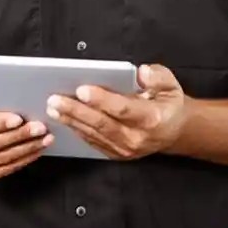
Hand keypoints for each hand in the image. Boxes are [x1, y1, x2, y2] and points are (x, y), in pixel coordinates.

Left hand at [46, 63, 187, 160]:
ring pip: (94, 133)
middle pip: (102, 123)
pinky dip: (77, 130)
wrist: (174, 131)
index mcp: (151, 118)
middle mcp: (137, 137)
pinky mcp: (116, 154)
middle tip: (55, 99)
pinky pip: (93, 141)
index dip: (101, 100)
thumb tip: (142, 73)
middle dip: (76, 110)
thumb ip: (157, 77)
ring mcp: (126, 149)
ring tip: (53, 107)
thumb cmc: (168, 104)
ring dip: (71, 120)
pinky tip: (63, 118)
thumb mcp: (171, 85)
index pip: (122, 109)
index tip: (82, 89)